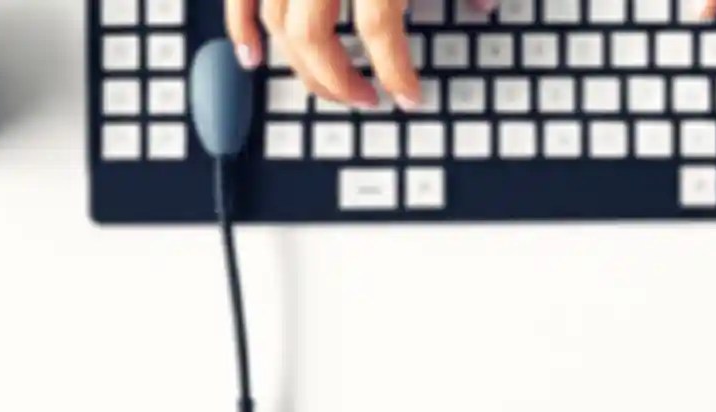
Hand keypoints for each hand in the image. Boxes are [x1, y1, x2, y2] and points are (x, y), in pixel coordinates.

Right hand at [225, 0, 421, 108]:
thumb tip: (475, 9)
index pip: (375, 26)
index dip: (395, 71)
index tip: (409, 98)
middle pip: (312, 36)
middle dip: (338, 79)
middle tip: (367, 98)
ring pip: (277, 23)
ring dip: (301, 64)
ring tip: (330, 85)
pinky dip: (240, 27)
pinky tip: (252, 59)